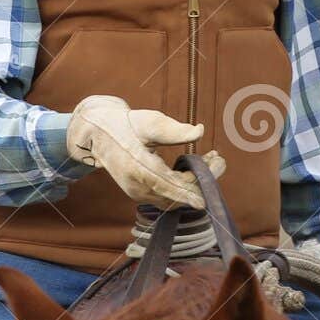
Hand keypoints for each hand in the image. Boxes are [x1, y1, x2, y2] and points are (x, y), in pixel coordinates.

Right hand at [66, 95, 216, 208]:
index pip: (167, 185)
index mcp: (137, 167)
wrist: (99, 135)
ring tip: (213, 161)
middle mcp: (137, 186)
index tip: (207, 195)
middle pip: (176, 194)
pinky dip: (185, 186)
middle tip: (219, 160)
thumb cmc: (126, 125)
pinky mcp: (142, 194)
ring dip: (195, 184)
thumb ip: (174, 130)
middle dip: (201, 181)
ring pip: (174, 198)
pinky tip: (195, 168)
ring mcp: (138, 193)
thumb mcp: (149, 121)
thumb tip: (200, 131)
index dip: (189, 191)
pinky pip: (168, 196)